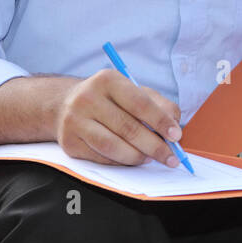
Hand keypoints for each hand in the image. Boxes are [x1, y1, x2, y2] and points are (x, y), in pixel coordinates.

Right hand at [55, 69, 182, 166]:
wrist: (65, 105)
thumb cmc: (109, 99)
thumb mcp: (134, 91)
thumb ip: (159, 105)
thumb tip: (175, 127)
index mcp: (108, 80)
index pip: (139, 103)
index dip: (160, 121)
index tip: (176, 136)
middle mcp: (87, 98)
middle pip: (128, 128)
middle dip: (154, 146)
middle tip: (171, 158)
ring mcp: (75, 121)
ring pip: (113, 146)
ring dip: (137, 157)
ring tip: (151, 158)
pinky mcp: (69, 142)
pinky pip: (101, 158)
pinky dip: (121, 162)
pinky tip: (132, 160)